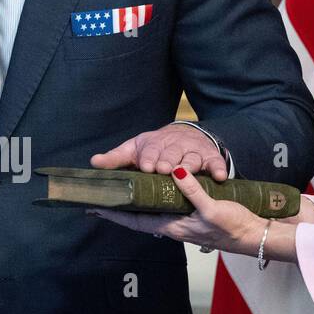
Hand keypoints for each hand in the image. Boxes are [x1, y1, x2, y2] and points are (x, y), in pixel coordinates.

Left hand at [89, 165, 265, 254]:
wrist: (256, 236)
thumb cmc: (233, 226)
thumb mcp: (212, 208)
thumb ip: (192, 190)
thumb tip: (174, 171)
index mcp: (172, 226)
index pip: (135, 221)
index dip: (114, 215)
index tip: (94, 208)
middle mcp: (173, 225)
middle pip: (140, 214)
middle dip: (121, 206)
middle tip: (105, 192)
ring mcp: (183, 221)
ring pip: (153, 209)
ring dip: (137, 200)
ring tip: (122, 188)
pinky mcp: (194, 215)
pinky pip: (168, 205)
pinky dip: (157, 196)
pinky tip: (153, 188)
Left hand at [90, 122, 227, 180]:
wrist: (185, 136)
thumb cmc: (155, 149)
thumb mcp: (134, 150)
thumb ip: (116, 158)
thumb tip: (94, 162)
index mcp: (154, 145)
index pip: (150, 151)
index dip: (148, 157)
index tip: (145, 166)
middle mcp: (174, 147)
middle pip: (171, 154)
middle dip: (167, 161)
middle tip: (163, 169)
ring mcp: (194, 152)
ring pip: (193, 158)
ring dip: (190, 164)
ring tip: (186, 172)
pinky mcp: (211, 158)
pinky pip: (216, 163)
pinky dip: (218, 168)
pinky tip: (220, 177)